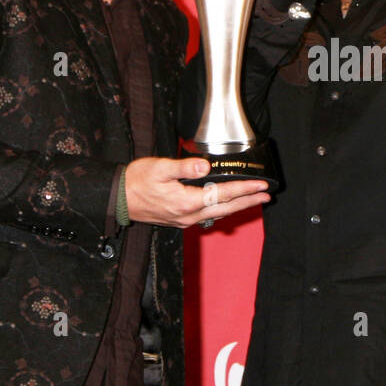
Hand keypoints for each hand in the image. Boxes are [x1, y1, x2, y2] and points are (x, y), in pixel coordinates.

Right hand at [123, 157, 269, 227]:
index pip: (223, 194)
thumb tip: (206, 166)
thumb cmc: (137, 181)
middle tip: (267, 196)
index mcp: (187, 201)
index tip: (261, 186)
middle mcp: (189, 215)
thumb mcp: (160, 168)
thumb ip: (185, 167)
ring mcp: (185, 220)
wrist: (118, 198)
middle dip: (248, 202)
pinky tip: (228, 206)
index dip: (244, 189)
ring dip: (238, 207)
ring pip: (218, 214)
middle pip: (226, 208)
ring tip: (254, 201)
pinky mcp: (180, 219)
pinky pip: (208, 216)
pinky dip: (223, 210)